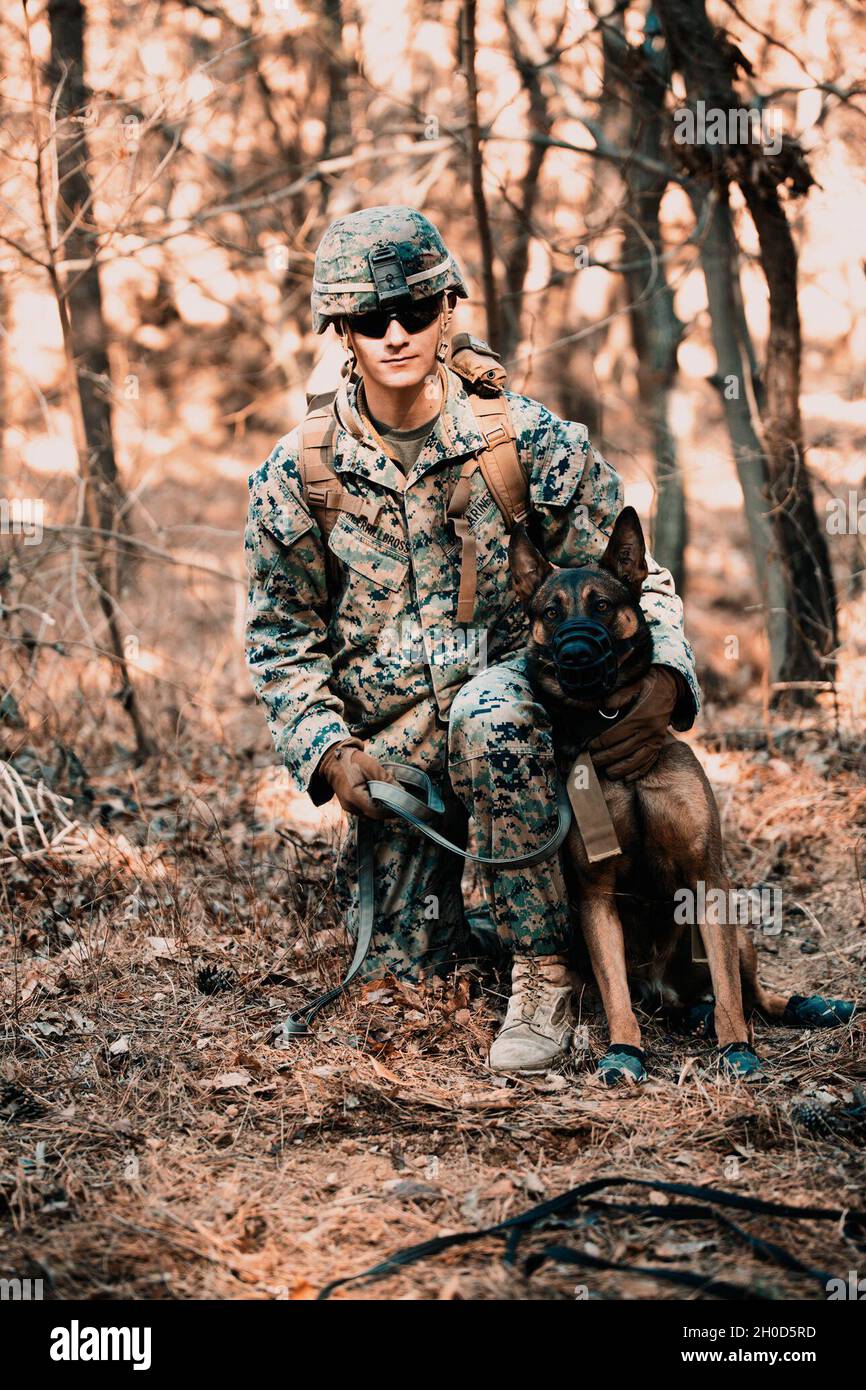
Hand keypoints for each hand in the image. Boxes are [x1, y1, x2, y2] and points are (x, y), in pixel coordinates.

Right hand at [317, 739, 396, 819]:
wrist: (333, 759)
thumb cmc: (352, 761)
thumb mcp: (372, 767)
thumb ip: (386, 780)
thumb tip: (402, 792)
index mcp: (354, 797)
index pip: (377, 812)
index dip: (391, 809)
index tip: (402, 801)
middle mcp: (350, 806)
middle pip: (375, 814)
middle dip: (388, 805)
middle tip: (396, 793)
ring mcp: (349, 807)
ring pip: (371, 813)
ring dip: (382, 804)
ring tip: (386, 788)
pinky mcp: (350, 805)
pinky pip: (366, 809)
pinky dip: (374, 803)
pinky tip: (376, 790)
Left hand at [587, 666, 680, 781]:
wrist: (672, 687)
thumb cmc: (649, 685)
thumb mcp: (635, 685)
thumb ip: (619, 697)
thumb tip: (604, 708)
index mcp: (639, 717)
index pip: (614, 735)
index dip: (600, 743)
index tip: (588, 747)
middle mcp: (648, 731)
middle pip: (622, 750)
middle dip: (605, 758)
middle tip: (591, 763)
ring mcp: (655, 739)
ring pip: (636, 760)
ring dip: (621, 769)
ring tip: (608, 774)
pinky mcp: (660, 743)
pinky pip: (650, 761)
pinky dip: (639, 771)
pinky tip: (628, 778)